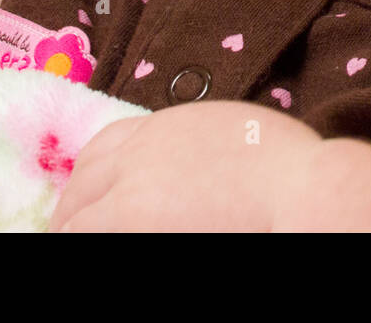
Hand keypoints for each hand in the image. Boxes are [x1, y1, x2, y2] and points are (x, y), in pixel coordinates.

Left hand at [48, 100, 322, 231]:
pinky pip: (84, 233)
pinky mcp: (129, 222)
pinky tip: (83, 244)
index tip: (90, 193)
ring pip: (77, 214)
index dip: (91, 171)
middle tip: (70, 228)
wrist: (299, 190)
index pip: (106, 144)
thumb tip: (194, 173)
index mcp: (166, 126)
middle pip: (84, 178)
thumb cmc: (289, 169)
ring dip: (74, 227)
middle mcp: (139, 153)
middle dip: (74, 205)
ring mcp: (131, 191)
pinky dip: (81, 237)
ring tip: (71, 239)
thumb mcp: (236, 134)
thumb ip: (200, 146)